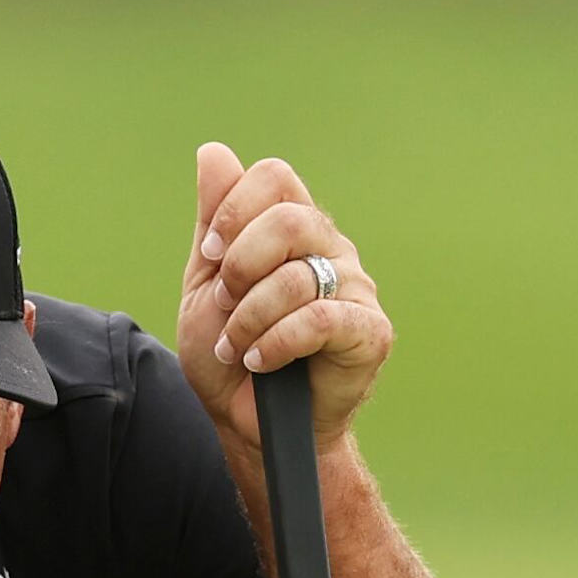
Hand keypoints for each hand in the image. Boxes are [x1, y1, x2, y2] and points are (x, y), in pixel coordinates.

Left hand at [179, 142, 393, 452]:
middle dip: (238, 268)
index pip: (274, 178)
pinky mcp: (369, 332)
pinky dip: (274, 343)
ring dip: (248, 318)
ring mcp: (356, 289)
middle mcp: (331, 250)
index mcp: (295, 231)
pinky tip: (260, 361)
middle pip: (287, 220)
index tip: (211, 256)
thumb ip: (215, 220)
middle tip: (225, 305)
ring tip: (237, 346)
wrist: (249, 425)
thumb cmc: (231, 355)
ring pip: (297, 276)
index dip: (233, 211)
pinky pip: (318, 319)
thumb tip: (213, 152)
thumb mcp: (207, 283)